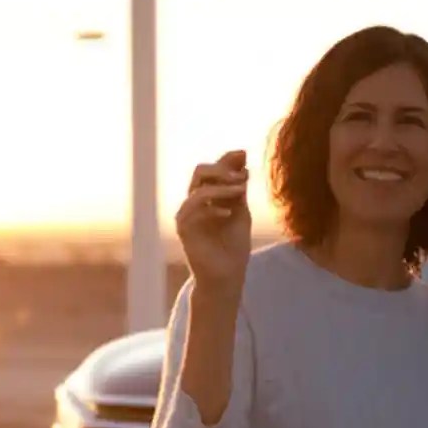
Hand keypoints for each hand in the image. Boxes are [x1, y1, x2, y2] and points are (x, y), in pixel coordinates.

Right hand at [175, 151, 251, 293]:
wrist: (227, 275)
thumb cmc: (234, 245)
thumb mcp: (240, 211)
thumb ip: (238, 188)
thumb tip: (242, 158)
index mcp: (208, 196)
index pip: (213, 170)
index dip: (226, 159)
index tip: (243, 153)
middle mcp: (194, 202)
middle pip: (200, 172)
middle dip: (222, 169)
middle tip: (242, 176)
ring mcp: (187, 215)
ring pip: (198, 190)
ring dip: (221, 187)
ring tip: (241, 190)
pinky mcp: (184, 230)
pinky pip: (194, 211)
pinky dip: (213, 209)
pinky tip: (228, 213)